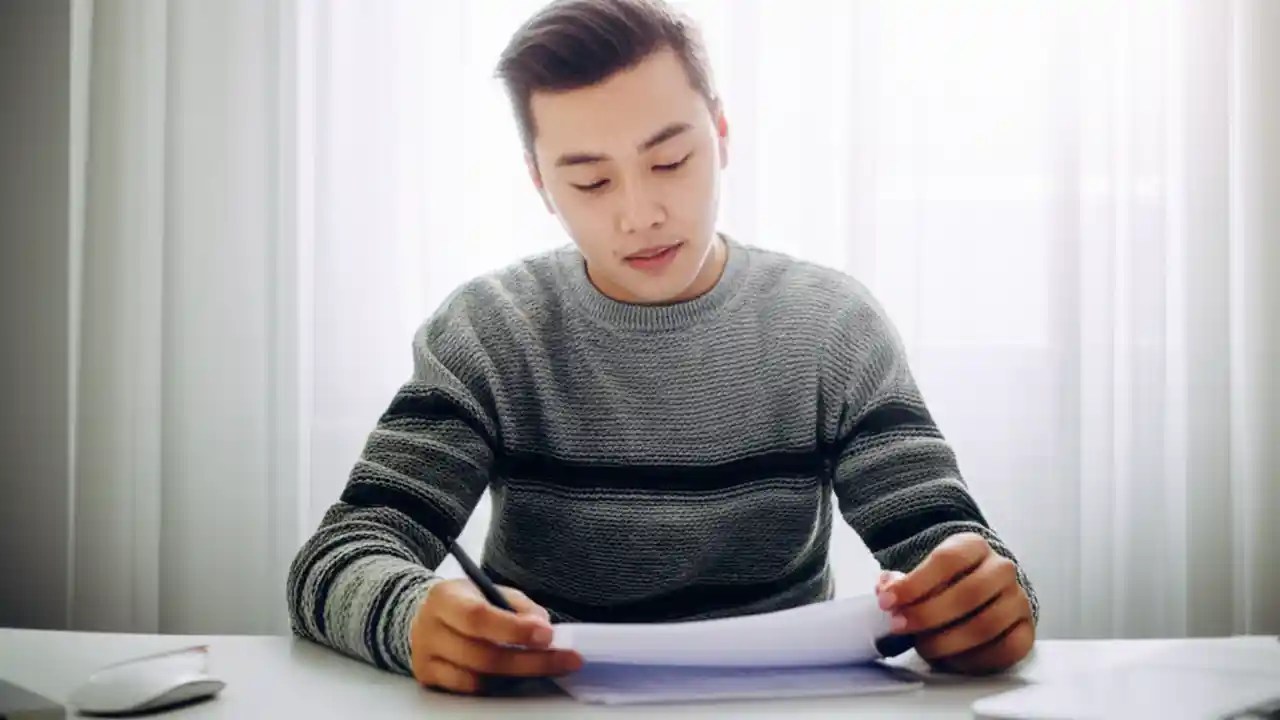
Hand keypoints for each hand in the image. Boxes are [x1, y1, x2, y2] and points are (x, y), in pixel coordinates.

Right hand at [408, 578, 583, 693]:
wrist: (422, 616)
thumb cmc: (466, 603)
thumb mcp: (492, 592)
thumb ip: (519, 607)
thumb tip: (543, 628)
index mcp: (446, 597)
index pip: (478, 617)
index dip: (514, 630)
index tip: (547, 636)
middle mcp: (430, 628)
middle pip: (481, 654)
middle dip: (529, 661)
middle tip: (564, 660)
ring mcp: (426, 656)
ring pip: (476, 677)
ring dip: (517, 676)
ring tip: (546, 668)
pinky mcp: (428, 677)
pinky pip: (466, 689)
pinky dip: (495, 686)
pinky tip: (515, 678)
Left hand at [876, 532, 1034, 674]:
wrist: (984, 588)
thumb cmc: (946, 582)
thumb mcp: (923, 571)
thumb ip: (901, 581)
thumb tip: (886, 589)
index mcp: (974, 546)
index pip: (946, 561)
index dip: (914, 584)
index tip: (887, 601)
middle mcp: (1002, 569)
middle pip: (969, 594)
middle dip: (927, 614)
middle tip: (899, 626)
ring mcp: (1018, 599)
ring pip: (986, 625)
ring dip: (948, 641)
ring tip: (922, 646)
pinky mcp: (1027, 630)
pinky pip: (1005, 650)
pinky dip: (973, 660)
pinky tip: (949, 659)